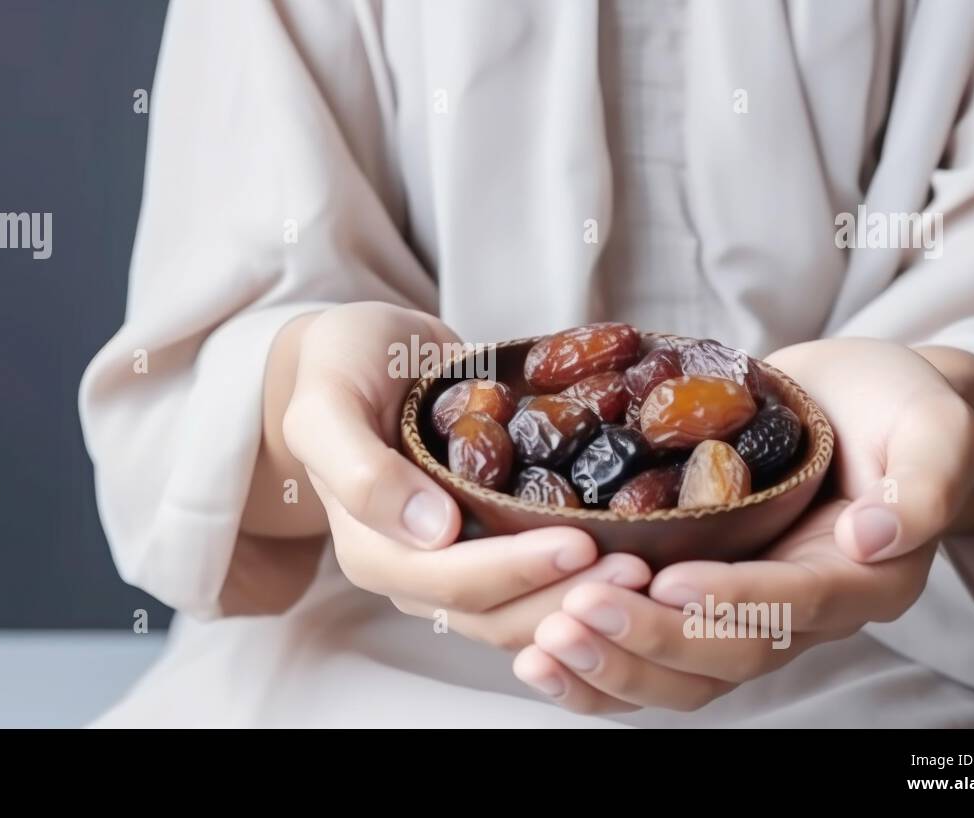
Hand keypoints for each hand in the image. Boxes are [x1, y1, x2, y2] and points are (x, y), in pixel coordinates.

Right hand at [282, 302, 650, 649]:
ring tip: (646, 570)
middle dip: (566, 596)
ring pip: (523, 612)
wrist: (359, 353)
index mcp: (372, 550)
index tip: (580, 542)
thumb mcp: (327, 403)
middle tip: (636, 567)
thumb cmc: (342, 367)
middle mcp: (413, 571)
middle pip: (497, 613)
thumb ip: (359, 468)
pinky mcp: (489, 545)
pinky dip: (582, 580)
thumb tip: (430, 530)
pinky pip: (538, 583)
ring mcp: (454, 564)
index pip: (451, 582)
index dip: (517, 570)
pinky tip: (632, 557)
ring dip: (583, 599)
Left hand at [513, 338, 973, 712]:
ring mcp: (750, 613)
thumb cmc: (897, 403)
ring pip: (683, 675)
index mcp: (863, 578)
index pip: (793, 605)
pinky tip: (540, 657)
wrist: (860, 401)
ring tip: (544, 643)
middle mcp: (805, 613)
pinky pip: (654, 656)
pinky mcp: (704, 600)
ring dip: (612, 666)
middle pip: (728, 656)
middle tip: (576, 613)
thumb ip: (925, 480)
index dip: (729, 600)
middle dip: (650, 641)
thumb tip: (875, 536)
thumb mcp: (933, 425)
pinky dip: (599, 666)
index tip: (665, 580)